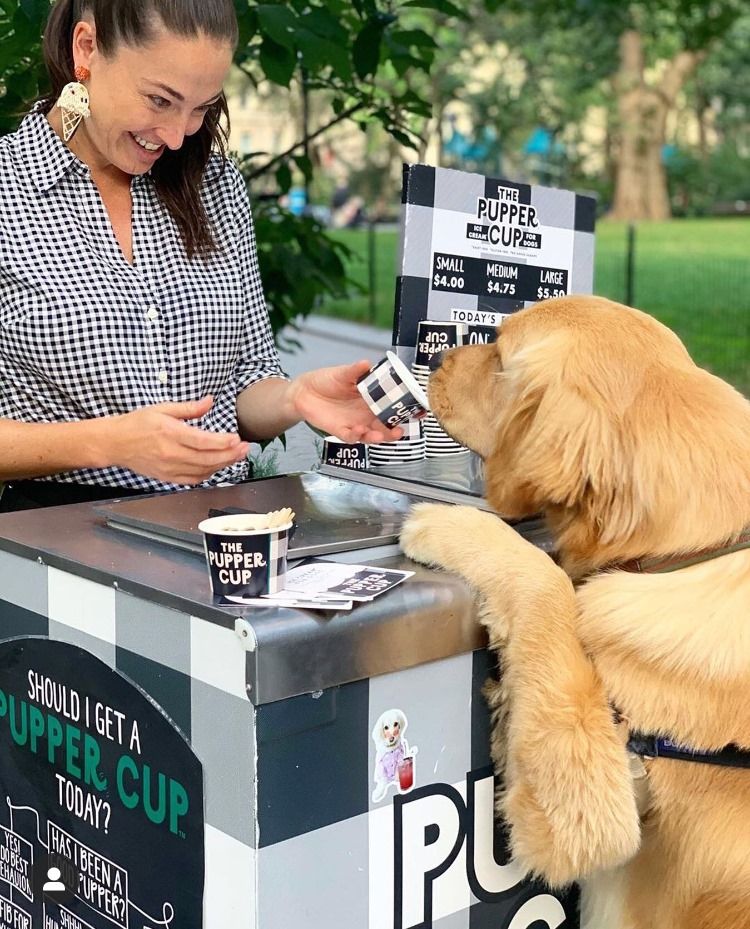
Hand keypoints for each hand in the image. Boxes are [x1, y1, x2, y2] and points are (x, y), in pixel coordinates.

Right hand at [103, 396, 248, 484]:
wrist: (115, 443)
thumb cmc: (137, 424)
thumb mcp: (162, 408)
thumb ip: (189, 408)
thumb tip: (209, 401)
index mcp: (170, 433)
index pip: (202, 441)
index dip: (222, 442)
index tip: (236, 439)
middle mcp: (171, 453)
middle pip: (207, 459)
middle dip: (230, 455)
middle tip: (245, 449)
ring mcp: (169, 468)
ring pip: (203, 471)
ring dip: (223, 465)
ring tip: (236, 456)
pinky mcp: (167, 477)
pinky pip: (193, 480)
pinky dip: (208, 474)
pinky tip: (218, 466)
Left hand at [289, 361, 403, 442]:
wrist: (304, 391)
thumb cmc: (327, 380)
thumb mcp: (343, 373)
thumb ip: (355, 371)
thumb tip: (366, 363)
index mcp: (373, 399)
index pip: (394, 407)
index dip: (406, 411)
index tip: (418, 412)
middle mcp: (367, 414)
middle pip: (386, 427)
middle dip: (394, 431)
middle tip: (399, 431)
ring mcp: (355, 424)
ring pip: (371, 436)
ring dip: (377, 437)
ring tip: (380, 435)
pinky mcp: (341, 430)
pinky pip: (351, 437)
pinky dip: (355, 436)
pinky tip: (358, 431)